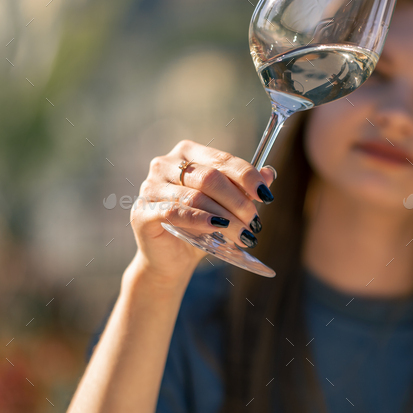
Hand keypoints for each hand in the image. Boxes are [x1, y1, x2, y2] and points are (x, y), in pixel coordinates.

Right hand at [128, 140, 275, 285]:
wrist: (172, 259)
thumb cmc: (200, 227)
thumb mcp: (227, 206)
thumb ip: (244, 189)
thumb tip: (270, 173)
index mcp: (187, 153)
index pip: (222, 159)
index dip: (247, 176)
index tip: (266, 196)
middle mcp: (165, 164)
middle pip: (210, 177)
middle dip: (238, 201)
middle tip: (254, 222)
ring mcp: (150, 186)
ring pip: (196, 196)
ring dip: (224, 216)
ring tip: (244, 233)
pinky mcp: (142, 210)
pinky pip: (175, 211)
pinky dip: (199, 219)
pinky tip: (217, 227)